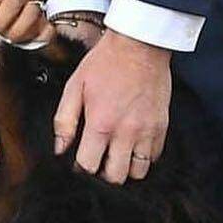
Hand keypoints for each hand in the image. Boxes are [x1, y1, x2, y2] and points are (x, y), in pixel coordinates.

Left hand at [53, 29, 171, 183]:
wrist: (140, 45)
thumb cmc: (106, 62)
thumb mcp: (75, 85)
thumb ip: (64, 120)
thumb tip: (60, 148)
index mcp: (102, 123)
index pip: (89, 166)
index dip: (81, 167)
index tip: (80, 159)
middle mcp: (126, 132)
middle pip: (116, 177)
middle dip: (103, 173)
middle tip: (99, 158)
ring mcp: (147, 131)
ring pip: (138, 173)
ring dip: (125, 167)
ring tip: (117, 153)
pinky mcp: (162, 126)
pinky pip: (154, 158)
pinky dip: (143, 157)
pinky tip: (133, 143)